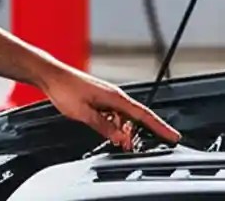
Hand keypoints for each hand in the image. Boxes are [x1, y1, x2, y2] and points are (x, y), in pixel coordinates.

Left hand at [39, 64, 179, 149]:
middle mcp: (114, 96)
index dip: (160, 127)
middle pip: (135, 118)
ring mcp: (107, 97)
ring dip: (124, 131)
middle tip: (137, 148)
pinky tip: (110, 133)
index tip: (173, 136)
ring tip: (122, 144)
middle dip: (139, 133)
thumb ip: (104, 127)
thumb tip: (121, 139)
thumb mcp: (84, 113)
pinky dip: (115, 126)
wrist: (51, 76)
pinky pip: (114, 115)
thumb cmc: (65, 89)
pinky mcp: (100, 99)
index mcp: (114, 97)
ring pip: (124, 118)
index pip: (143, 115)